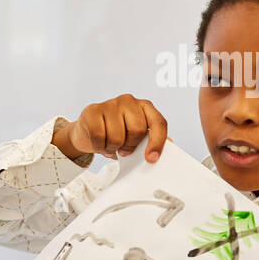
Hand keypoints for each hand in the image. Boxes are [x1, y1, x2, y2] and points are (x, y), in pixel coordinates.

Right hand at [52, 94, 168, 161]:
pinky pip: (99, 136)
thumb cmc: (115, 133)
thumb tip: (170, 144)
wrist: (88, 131)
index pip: (158, 122)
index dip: (157, 142)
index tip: (151, 158)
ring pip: (117, 136)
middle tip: (124, 150)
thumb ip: (151, 139)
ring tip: (110, 146)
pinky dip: (99, 146)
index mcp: (144, 106)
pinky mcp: (92, 110)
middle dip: (130, 146)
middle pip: (137, 130)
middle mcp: (128, 101)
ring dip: (112, 148)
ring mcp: (110, 104)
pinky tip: (100, 143)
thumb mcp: (135, 137)